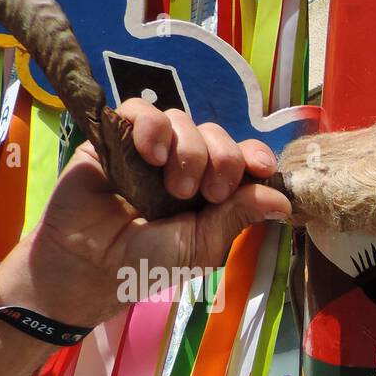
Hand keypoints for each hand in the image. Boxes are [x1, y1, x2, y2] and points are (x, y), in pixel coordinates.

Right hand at [0, 99, 290, 326]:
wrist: (90, 265)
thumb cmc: (149, 263)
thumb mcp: (203, 246)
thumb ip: (238, 216)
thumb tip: (285, 199)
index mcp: (212, 189)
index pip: (242, 158)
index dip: (256, 156)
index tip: (261, 168)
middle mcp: (185, 163)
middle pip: (217, 135)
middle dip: (223, 160)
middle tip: (208, 194)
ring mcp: (150, 148)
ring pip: (183, 119)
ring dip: (189, 150)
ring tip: (175, 188)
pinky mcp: (115, 136)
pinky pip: (140, 109)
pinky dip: (152, 126)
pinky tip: (152, 154)